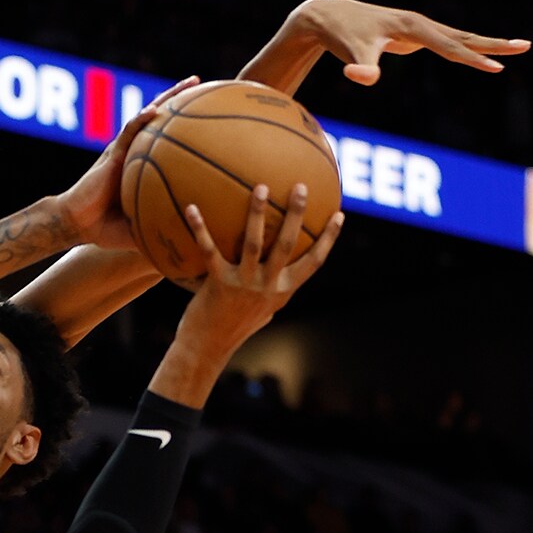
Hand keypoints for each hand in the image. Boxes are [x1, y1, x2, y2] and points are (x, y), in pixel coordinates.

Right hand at [62, 76, 199, 249]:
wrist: (78, 223)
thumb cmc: (106, 227)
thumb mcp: (143, 228)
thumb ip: (165, 227)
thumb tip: (194, 242)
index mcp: (145, 166)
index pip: (171, 140)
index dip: (190, 126)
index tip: (215, 116)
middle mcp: (137, 152)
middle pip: (165, 119)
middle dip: (186, 101)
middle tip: (210, 86)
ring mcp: (125, 150)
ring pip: (150, 115)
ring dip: (170, 97)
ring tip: (192, 82)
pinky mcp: (112, 154)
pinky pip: (128, 132)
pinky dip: (141, 119)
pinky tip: (156, 110)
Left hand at [176, 183, 343, 357]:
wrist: (209, 346)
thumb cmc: (235, 323)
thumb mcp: (264, 307)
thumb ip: (273, 285)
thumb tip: (280, 265)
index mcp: (283, 289)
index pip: (314, 262)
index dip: (328, 239)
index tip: (339, 214)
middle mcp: (268, 286)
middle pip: (289, 245)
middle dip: (297, 214)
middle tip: (301, 187)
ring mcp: (244, 284)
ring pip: (255, 244)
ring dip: (258, 214)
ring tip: (260, 188)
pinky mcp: (219, 284)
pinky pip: (209, 250)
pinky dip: (199, 228)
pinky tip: (192, 207)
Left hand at [295, 0, 529, 86]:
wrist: (329, 17)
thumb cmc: (342, 37)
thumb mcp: (352, 53)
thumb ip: (361, 68)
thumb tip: (364, 79)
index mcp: (412, 27)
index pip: (448, 46)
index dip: (472, 59)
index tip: (497, 69)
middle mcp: (420, 24)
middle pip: (463, 36)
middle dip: (494, 44)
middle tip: (527, 46)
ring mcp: (418, 29)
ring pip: (459, 37)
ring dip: (486, 43)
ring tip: (517, 47)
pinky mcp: (413, 35)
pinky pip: (447, 42)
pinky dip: (467, 47)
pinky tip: (480, 52)